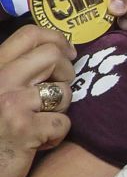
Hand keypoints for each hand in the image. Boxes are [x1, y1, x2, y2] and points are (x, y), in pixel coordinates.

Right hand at [0, 27, 76, 176]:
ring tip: (39, 121)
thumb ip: (18, 71)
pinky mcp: (26, 129)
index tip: (69, 53)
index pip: (29, 34)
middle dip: (67, 72)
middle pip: (53, 56)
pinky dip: (56, 135)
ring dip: (59, 108)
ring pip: (63, 91)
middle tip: (58, 90)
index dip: (58, 39)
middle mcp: (0, 79)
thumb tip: (59, 51)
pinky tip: (37, 141)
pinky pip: (64, 122)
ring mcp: (12, 103)